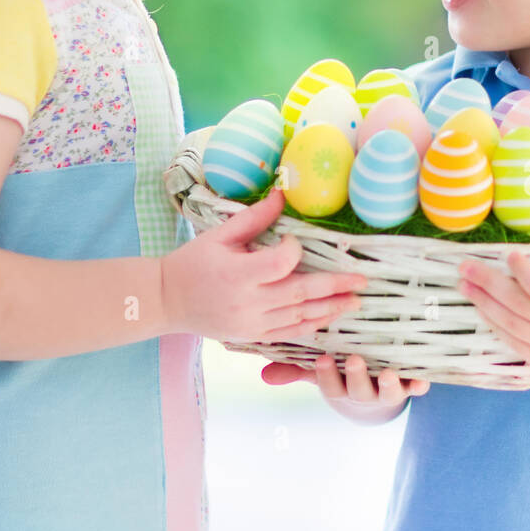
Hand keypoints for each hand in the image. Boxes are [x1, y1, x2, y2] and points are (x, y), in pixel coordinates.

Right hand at [160, 188, 366, 342]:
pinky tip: (330, 318)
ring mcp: (251, 323)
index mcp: (237, 274)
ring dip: (330, 309)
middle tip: (362, 280)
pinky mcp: (252, 336)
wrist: (167, 300)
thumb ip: (254, 217)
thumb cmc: (193, 261)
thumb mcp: (219, 234)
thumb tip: (283, 194)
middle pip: (299, 294)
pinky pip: (288, 334)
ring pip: (299, 317)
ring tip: (356, 301)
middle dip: (334, 286)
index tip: (298, 241)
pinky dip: (311, 326)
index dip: (295, 251)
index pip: (279, 263)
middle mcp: (247, 302)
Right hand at [262, 353, 427, 422]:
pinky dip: (419, 385)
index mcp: (340, 389)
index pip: (330, 386)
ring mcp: (386, 391)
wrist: (374, 393)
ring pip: (388, 392)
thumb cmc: (341, 373)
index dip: (327, 375)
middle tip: (354, 359)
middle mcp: (363, 392)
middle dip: (356, 377)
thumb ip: (294, 370)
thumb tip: (263, 374)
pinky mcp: (409, 386)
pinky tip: (423, 379)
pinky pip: (416, 389)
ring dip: (389, 384)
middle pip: (358, 390)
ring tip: (389, 373)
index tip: (322, 359)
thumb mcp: (317, 371)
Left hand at [458, 241, 529, 388]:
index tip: (508, 254)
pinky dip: (495, 326)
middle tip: (464, 266)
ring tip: (464, 285)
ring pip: (509, 324)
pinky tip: (482, 310)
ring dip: (483, 303)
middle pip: (516, 304)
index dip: (521, 270)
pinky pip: (514, 343)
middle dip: (486, 282)